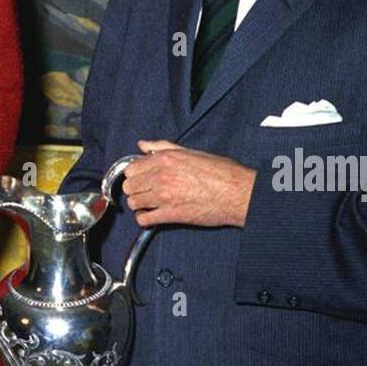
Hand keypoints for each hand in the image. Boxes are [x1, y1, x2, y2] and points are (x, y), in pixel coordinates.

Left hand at [123, 139, 255, 227]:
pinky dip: (145, 219)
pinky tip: (153, 216)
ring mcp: (164, 196)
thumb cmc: (220, 171)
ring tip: (150, 203)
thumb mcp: (190, 151)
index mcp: (165, 159)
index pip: (131, 168)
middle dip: (135, 189)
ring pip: (134, 203)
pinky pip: (144, 220)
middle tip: (145, 191)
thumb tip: (143, 145)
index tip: (140, 178)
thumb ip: (162, 147)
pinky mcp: (171, 215)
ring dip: (139, 204)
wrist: (237, 193)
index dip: (135, 174)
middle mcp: (161, 176)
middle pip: (129, 186)